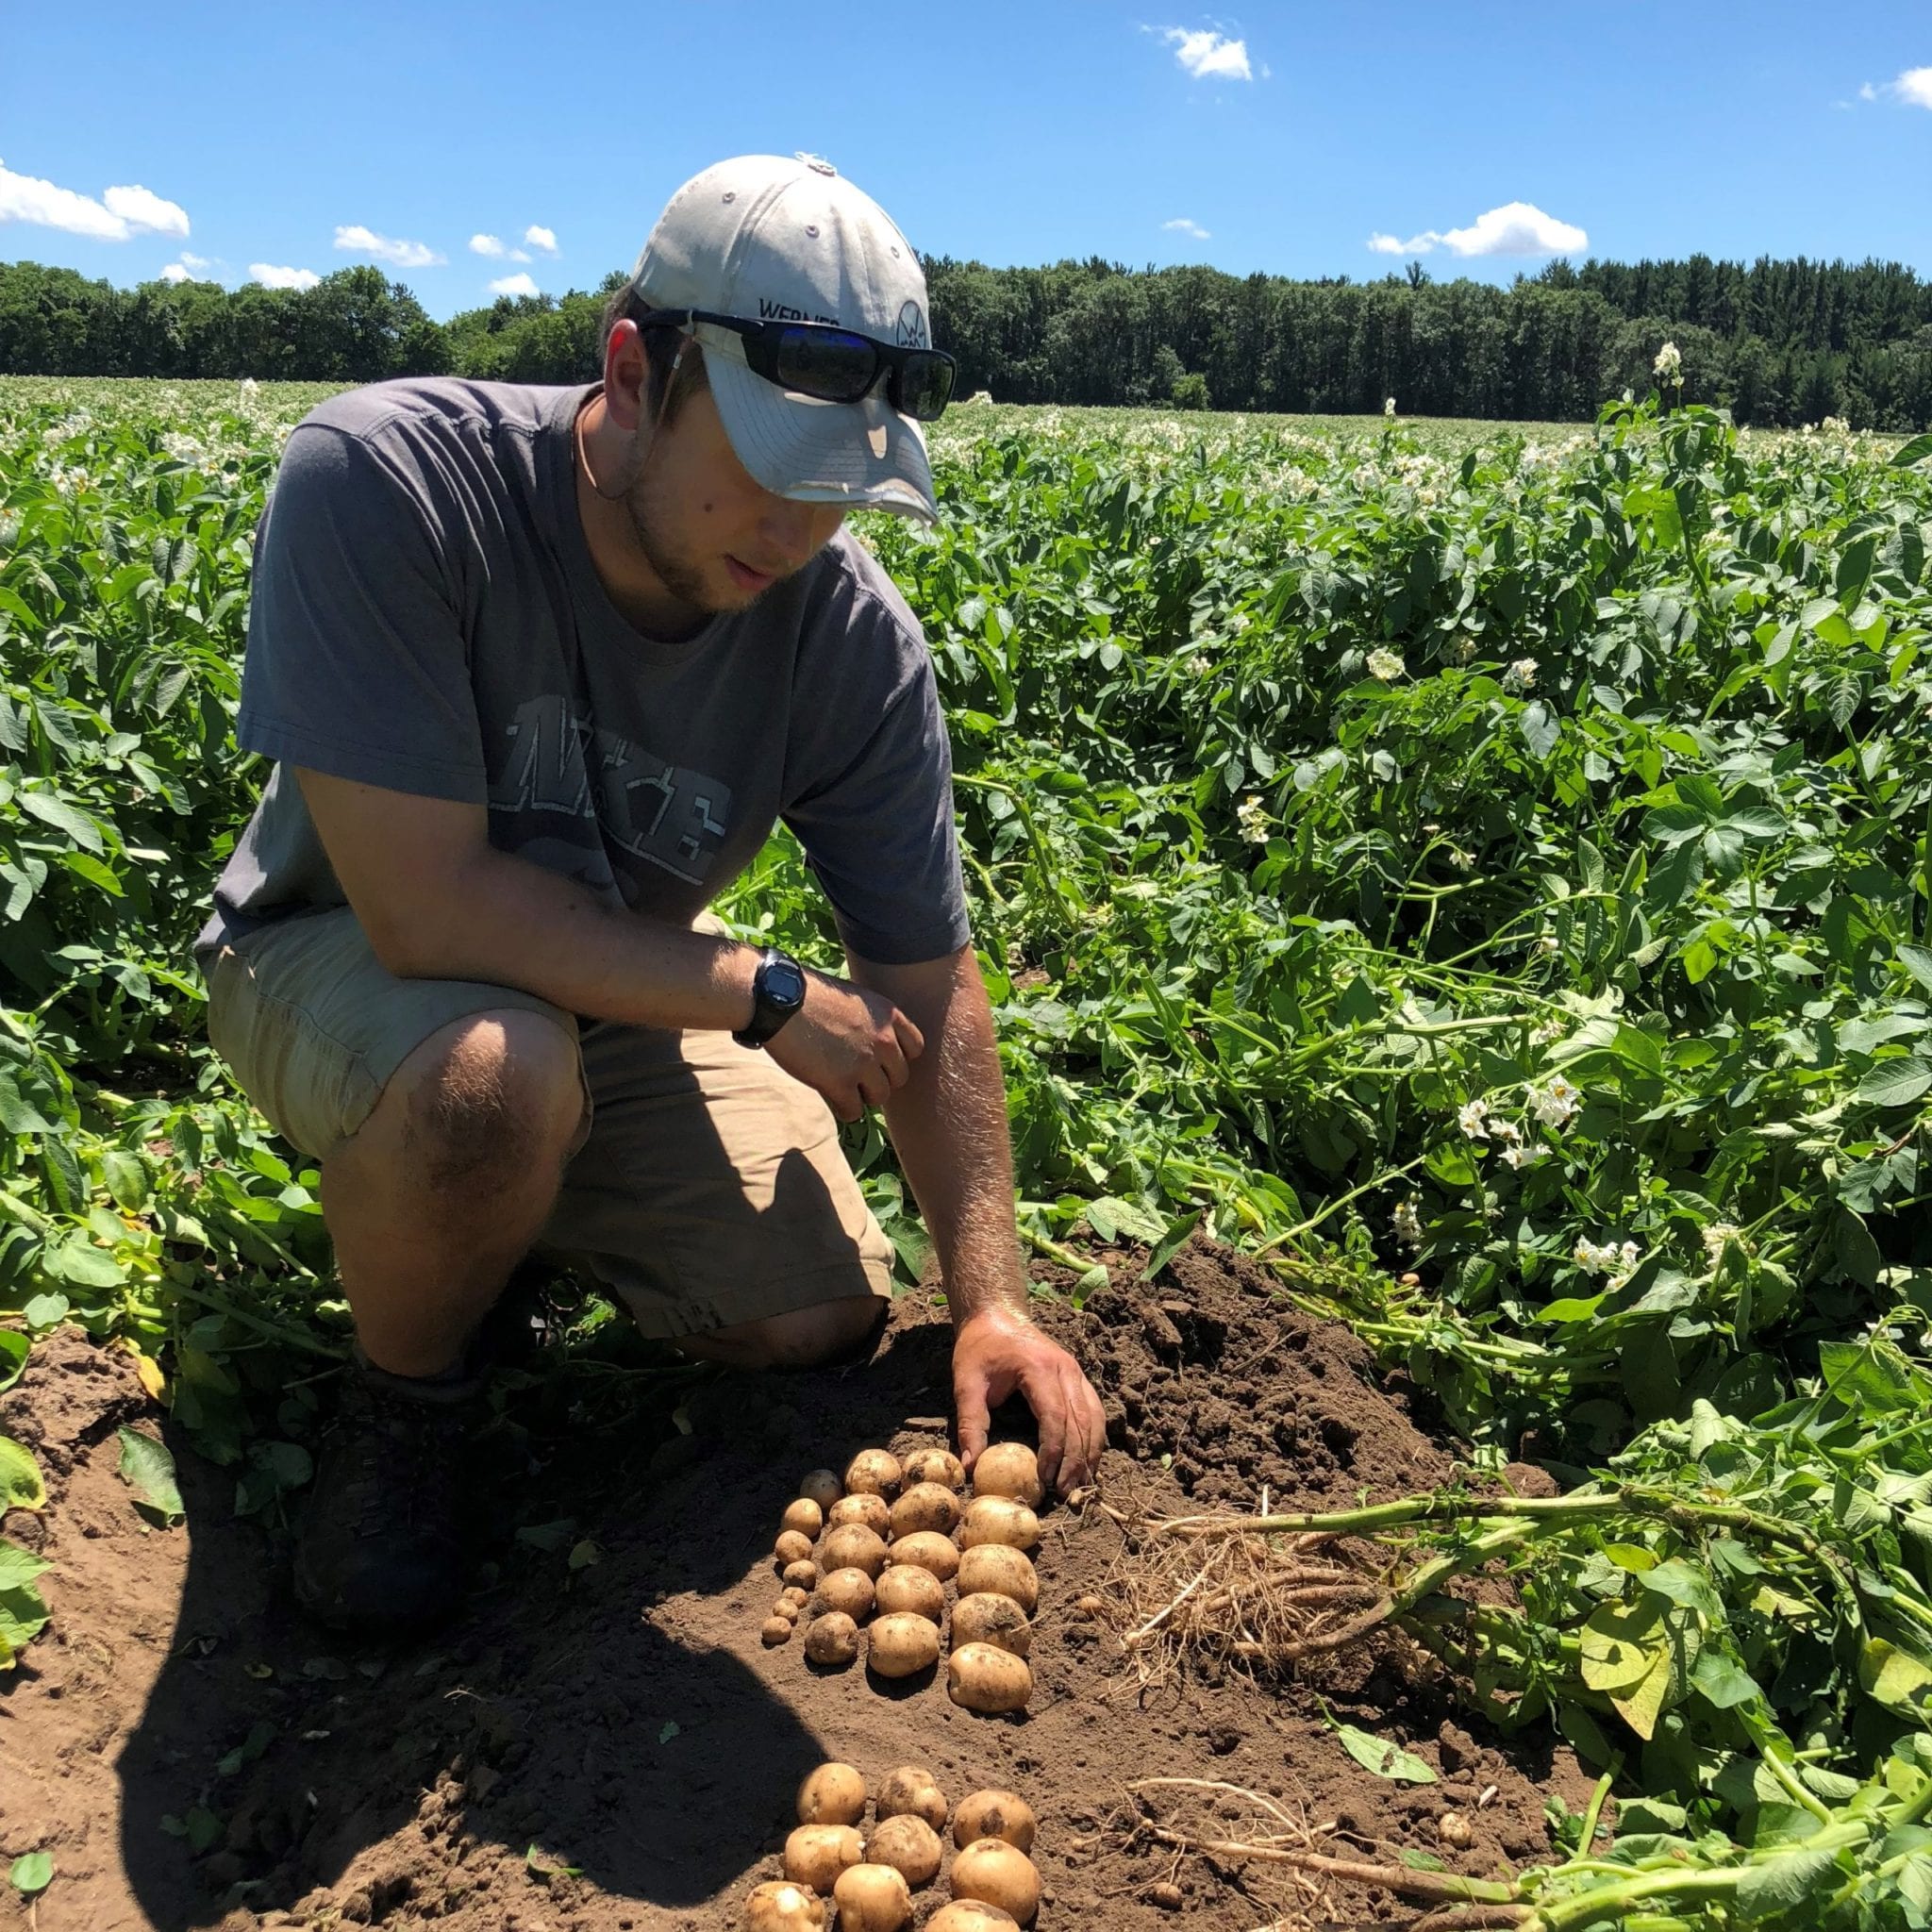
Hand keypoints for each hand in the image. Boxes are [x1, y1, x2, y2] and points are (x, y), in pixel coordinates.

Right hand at [765, 970, 924, 1121]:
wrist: (778, 1000)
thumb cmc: (808, 995)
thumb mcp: (854, 997)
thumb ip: (871, 1019)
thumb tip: (874, 1041)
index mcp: (888, 1015)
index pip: (916, 1048)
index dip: (896, 1057)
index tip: (879, 1059)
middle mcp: (883, 1040)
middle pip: (899, 1077)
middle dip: (879, 1079)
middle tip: (857, 1075)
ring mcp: (863, 1064)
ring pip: (880, 1097)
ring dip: (863, 1096)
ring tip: (843, 1086)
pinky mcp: (840, 1083)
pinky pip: (854, 1112)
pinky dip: (843, 1109)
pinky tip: (831, 1096)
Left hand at [952, 1304, 1107, 1495]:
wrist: (996, 1314)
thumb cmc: (980, 1347)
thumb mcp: (967, 1382)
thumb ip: (970, 1422)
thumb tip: (970, 1465)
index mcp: (1039, 1368)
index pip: (1055, 1416)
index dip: (1053, 1451)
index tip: (1044, 1478)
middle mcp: (1065, 1369)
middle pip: (1081, 1421)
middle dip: (1076, 1460)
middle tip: (1065, 1492)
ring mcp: (1075, 1371)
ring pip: (1094, 1417)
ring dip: (1090, 1452)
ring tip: (1080, 1483)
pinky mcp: (1077, 1376)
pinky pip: (1094, 1409)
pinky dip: (1094, 1437)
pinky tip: (1088, 1460)